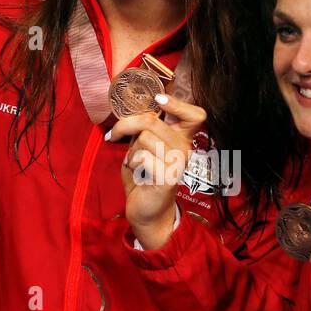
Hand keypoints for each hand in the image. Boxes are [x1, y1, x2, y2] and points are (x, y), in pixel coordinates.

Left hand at [109, 93, 205, 249]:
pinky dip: (133, 163)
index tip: (158, 100)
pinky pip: (143, 157)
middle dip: (127, 125)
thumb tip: (133, 109)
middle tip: (115, 135)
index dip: (178, 103)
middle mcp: (184, 149)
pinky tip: (138, 173)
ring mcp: (178, 163)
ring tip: (134, 162)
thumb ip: (145, 129)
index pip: (196, 115)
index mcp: (181, 138)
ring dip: (131, 150)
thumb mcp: (143, 146)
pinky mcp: (168, 177)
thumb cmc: (143, 176)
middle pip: (153, 121)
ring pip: (145, 138)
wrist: (146, 211)